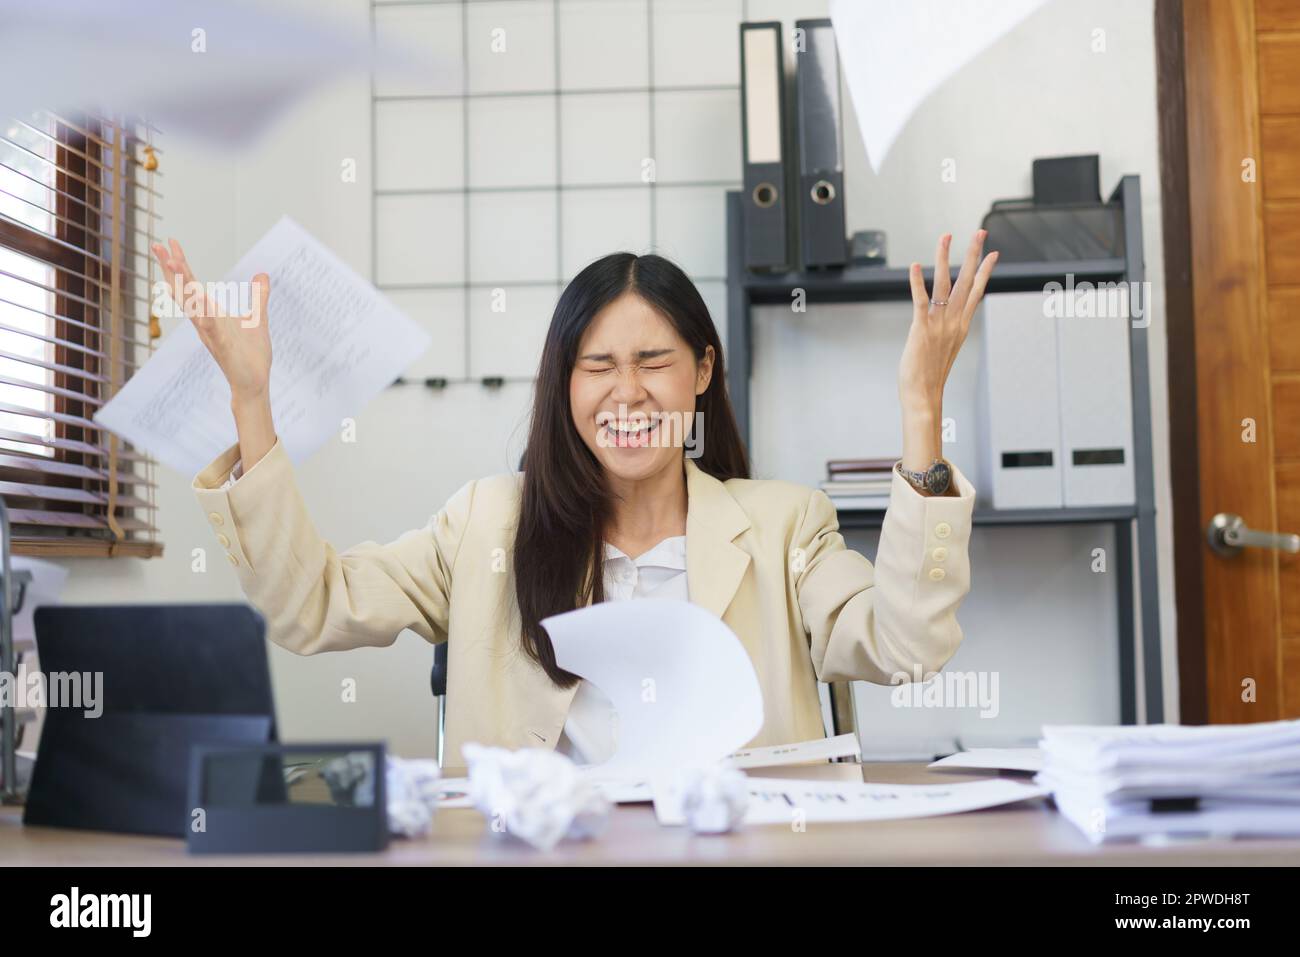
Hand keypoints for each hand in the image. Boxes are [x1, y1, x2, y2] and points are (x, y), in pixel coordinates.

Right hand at [151, 239, 272, 402]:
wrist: (254, 383)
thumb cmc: (251, 353)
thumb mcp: (258, 318)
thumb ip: (259, 296)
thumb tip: (262, 275)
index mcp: (210, 313)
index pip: (191, 284)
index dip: (181, 264)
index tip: (170, 242)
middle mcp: (204, 322)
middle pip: (184, 291)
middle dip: (171, 269)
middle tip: (158, 246)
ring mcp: (211, 334)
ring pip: (193, 307)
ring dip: (183, 286)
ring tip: (174, 264)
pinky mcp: (223, 348)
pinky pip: (212, 331)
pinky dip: (207, 319)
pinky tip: (201, 308)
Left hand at [897, 229, 997, 476]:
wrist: (923, 395)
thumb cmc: (929, 376)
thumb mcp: (943, 349)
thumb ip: (946, 332)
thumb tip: (945, 325)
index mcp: (961, 326)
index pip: (976, 292)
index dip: (984, 271)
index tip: (993, 253)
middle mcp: (954, 322)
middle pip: (967, 282)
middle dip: (973, 255)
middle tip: (980, 232)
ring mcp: (939, 324)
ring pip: (946, 284)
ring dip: (945, 258)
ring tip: (946, 237)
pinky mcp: (921, 328)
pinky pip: (921, 301)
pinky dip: (918, 282)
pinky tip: (915, 265)